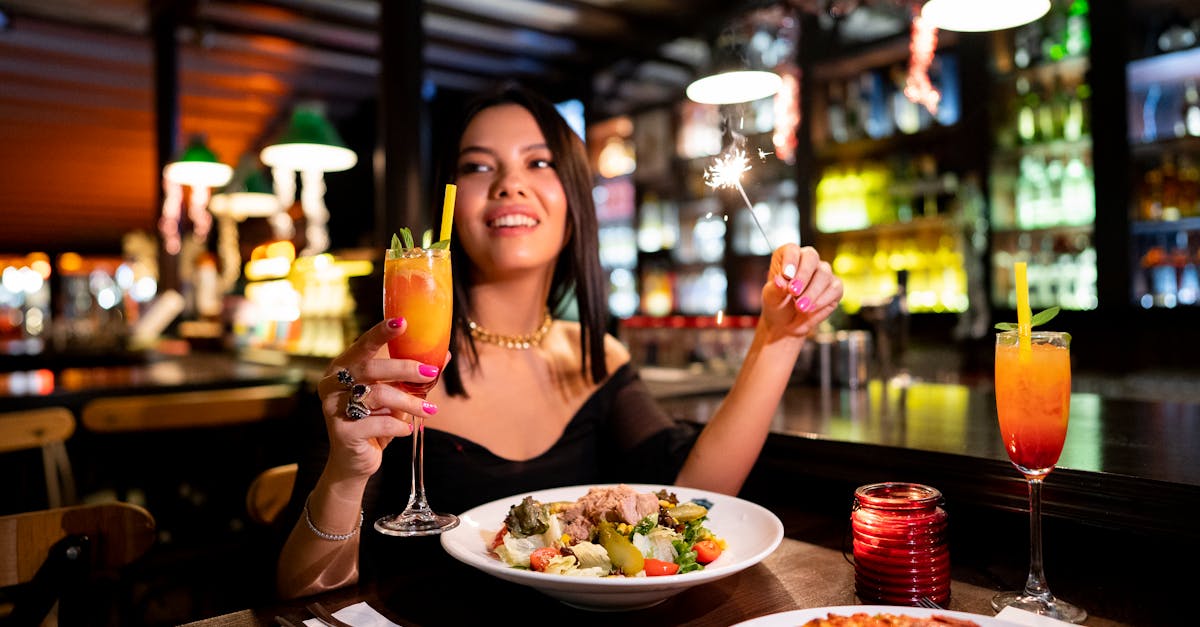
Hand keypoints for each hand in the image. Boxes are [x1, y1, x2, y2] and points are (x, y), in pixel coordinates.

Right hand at [317, 318, 447, 481]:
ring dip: (409, 403)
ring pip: (377, 396)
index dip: (381, 332)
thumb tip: (445, 354)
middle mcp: (332, 383)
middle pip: (371, 369)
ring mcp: (333, 407)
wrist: (356, 461)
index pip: (363, 345)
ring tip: (429, 411)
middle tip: (431, 374)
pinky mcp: (341, 431)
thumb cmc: (375, 421)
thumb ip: (413, 376)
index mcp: (343, 367)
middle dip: (405, 369)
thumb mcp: (396, 395)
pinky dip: (397, 427)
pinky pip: (377, 424)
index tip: (402, 322)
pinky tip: (405, 430)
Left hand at [759, 244, 842, 340]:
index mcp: (787, 256)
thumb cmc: (777, 304)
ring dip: (812, 291)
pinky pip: (834, 288)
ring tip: (800, 307)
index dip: (790, 261)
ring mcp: (822, 272)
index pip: (792, 249)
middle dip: (803, 275)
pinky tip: (811, 308)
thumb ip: (774, 289)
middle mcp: (807, 260)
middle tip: (794, 292)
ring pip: (824, 273)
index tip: (786, 276)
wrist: (786, 323)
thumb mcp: (770, 298)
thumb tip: (780, 281)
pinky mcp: (835, 286)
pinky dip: (823, 299)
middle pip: (811, 257)